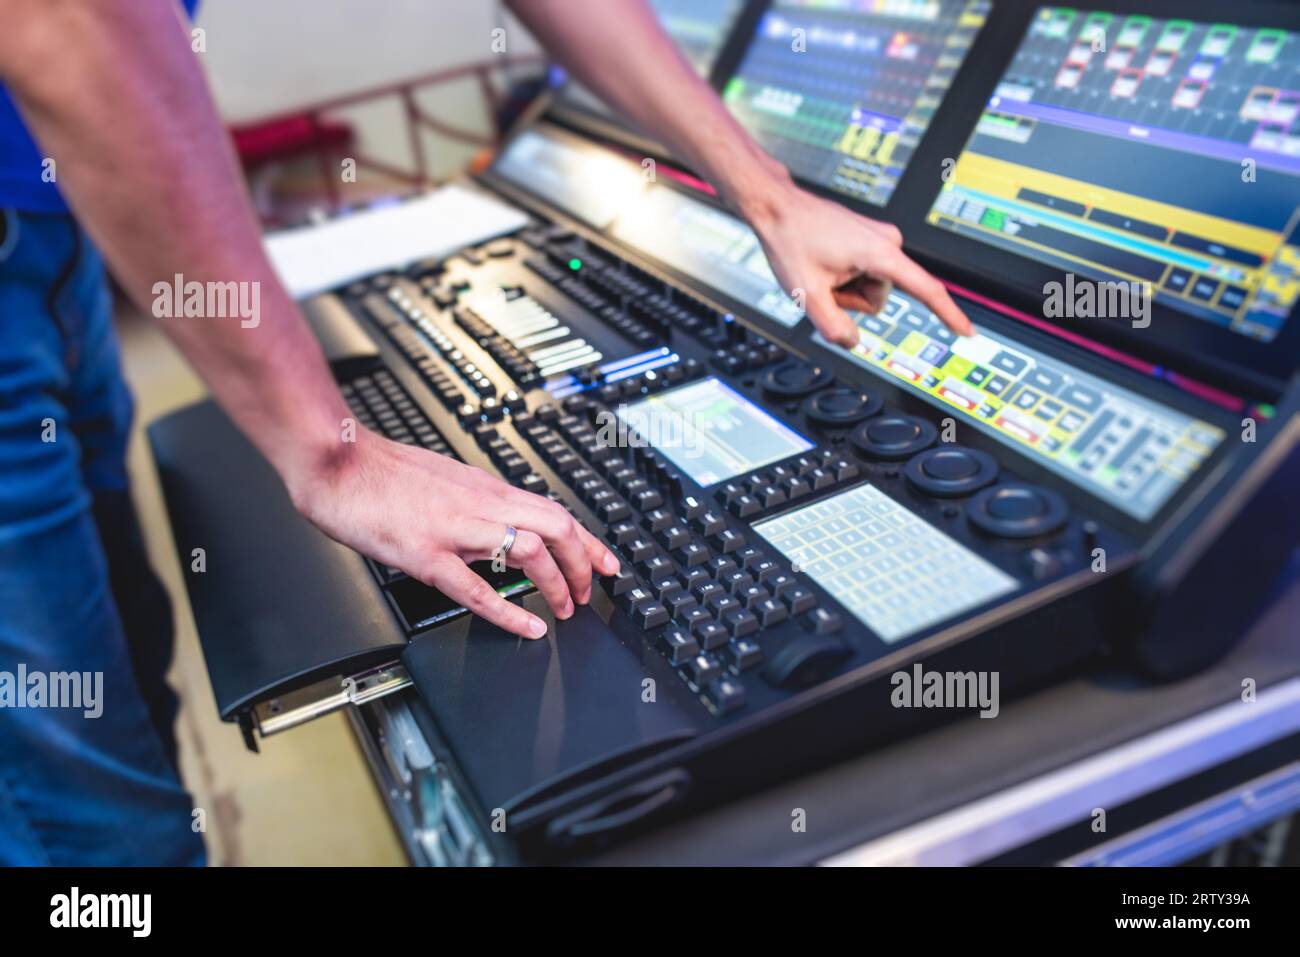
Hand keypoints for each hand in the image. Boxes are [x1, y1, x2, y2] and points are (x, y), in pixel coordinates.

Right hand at [290, 430, 619, 639]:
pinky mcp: (426, 554)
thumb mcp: (446, 479)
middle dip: (584, 564)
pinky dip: (510, 612)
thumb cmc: (383, 472)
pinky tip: (528, 627)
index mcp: (486, 488)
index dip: (588, 540)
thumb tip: (501, 519)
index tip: (607, 563)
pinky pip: (477, 588)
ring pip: (531, 552)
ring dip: (558, 585)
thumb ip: (476, 500)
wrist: (339, 460)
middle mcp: (481, 505)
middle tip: (590, 594)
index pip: (554, 511)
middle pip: (557, 528)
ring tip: (566, 610)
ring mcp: (456, 529)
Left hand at [745, 177, 973, 347]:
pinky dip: (844, 277)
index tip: (967, 332)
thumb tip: (853, 342)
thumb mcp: (805, 295)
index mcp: (881, 254)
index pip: (925, 290)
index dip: (948, 315)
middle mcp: (888, 243)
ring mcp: (880, 240)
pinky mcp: (870, 240)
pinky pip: (864, 274)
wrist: (778, 207)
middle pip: (880, 299)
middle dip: (850, 300)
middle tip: (822, 279)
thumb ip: (832, 328)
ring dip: (845, 288)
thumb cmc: (791, 240)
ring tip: (822, 268)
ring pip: (871, 288)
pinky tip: (824, 261)